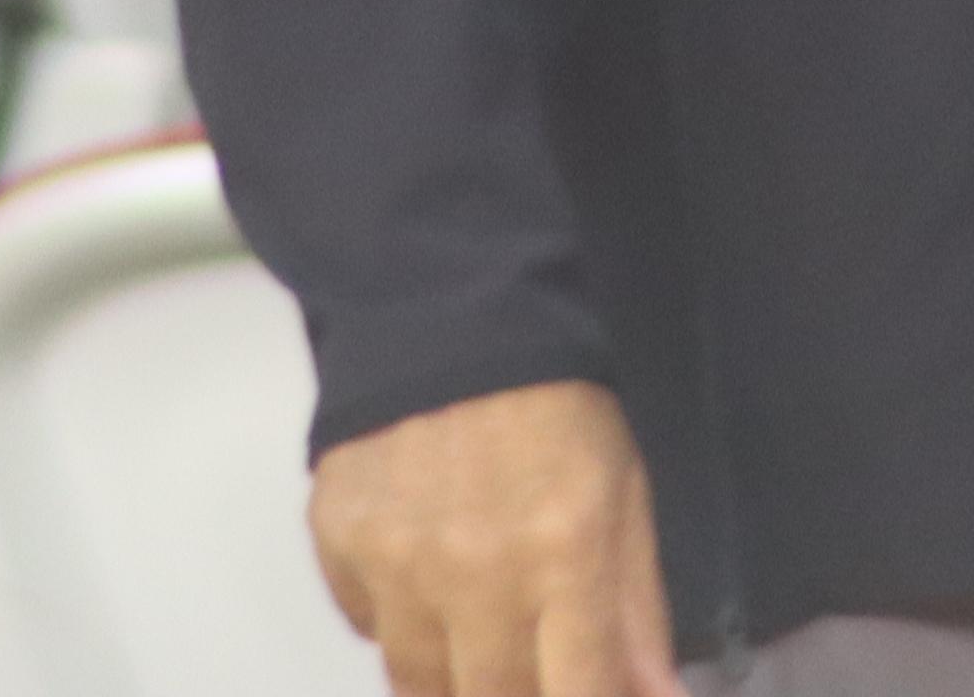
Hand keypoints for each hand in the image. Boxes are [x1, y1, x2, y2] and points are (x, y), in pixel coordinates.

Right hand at [308, 382, 678, 696]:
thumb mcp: (623, 495)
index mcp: (563, 553)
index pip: (579, 695)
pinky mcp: (336, 544)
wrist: (446, 315)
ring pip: (420, 688)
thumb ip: (637, 613)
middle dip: (521, 696)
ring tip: (480, 639)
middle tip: (533, 666)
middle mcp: (474, 569)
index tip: (586, 692)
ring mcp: (396, 562)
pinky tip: (423, 580)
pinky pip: (367, 627)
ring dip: (456, 679)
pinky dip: (398, 624)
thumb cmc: (556, 410)